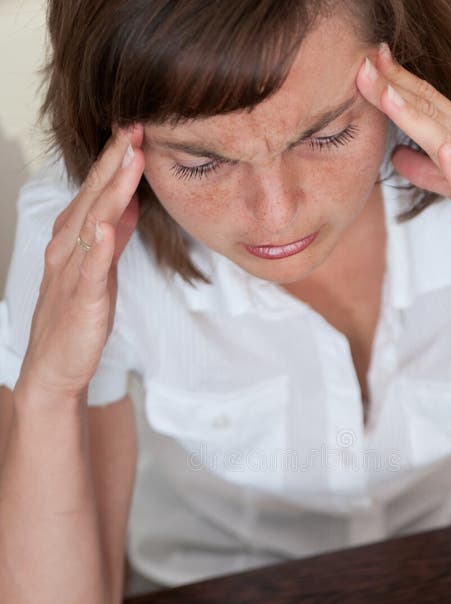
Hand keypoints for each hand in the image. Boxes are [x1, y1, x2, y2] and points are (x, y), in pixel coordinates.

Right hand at [19, 126, 144, 398]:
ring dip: (112, 189)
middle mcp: (67, 249)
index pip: (95, 191)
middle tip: (136, 126)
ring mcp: (72, 273)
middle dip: (115, 161)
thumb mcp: (99, 271)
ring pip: (93, 223)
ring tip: (130, 159)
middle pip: (93, 197)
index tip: (135, 128)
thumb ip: (112, 238)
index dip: (114, 160)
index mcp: (72, 239)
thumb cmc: (76, 318)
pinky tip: (107, 224)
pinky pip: (90, 269)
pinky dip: (98, 246)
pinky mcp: (81, 301)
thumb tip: (127, 205)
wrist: (54, 368)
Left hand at [356, 46, 450, 298]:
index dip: (398, 82)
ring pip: (443, 139)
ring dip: (414, 116)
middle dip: (396, 88)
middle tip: (364, 64)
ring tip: (387, 93)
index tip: (368, 61)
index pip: (429, 103)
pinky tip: (442, 148)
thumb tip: (396, 156)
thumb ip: (428, 171)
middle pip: (431, 112)